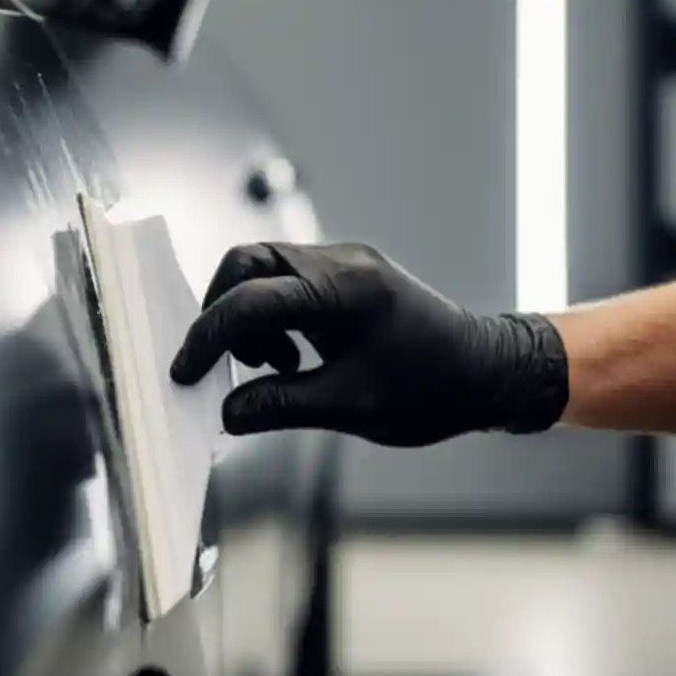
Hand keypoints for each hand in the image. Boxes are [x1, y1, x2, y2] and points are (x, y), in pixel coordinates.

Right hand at [170, 242, 567, 445]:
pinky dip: (274, 319)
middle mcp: (341, 263)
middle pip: (248, 262)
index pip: (250, 301)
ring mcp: (345, 265)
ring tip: (274, 368)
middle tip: (215, 362)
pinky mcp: (348, 277)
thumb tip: (226, 413)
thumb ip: (281, 405)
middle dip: (220, 311)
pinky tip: (293, 359)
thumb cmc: (433, 391)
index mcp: (343, 290)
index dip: (208, 338)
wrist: (491, 373)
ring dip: (250, 318)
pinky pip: (290, 284)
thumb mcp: (351, 408)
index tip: (184, 373)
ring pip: (265, 271)